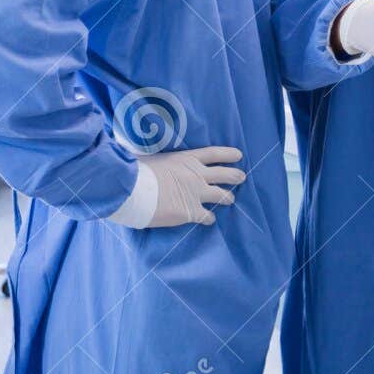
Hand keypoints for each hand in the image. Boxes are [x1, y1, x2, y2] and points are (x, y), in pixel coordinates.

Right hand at [108, 146, 245, 227]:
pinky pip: (208, 216)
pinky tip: (209, 220)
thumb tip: (151, 157)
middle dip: (235, 175)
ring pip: (222, 196)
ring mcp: (196, 194)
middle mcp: (196, 175)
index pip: (213, 153)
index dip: (228, 154)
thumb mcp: (152, 157)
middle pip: (224, 174)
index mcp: (186, 159)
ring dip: (228, 198)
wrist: (132, 191)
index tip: (239, 155)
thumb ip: (161, 160)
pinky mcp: (191, 212)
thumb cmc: (136, 172)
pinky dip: (210, 218)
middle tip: (241, 177)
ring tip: (230, 200)